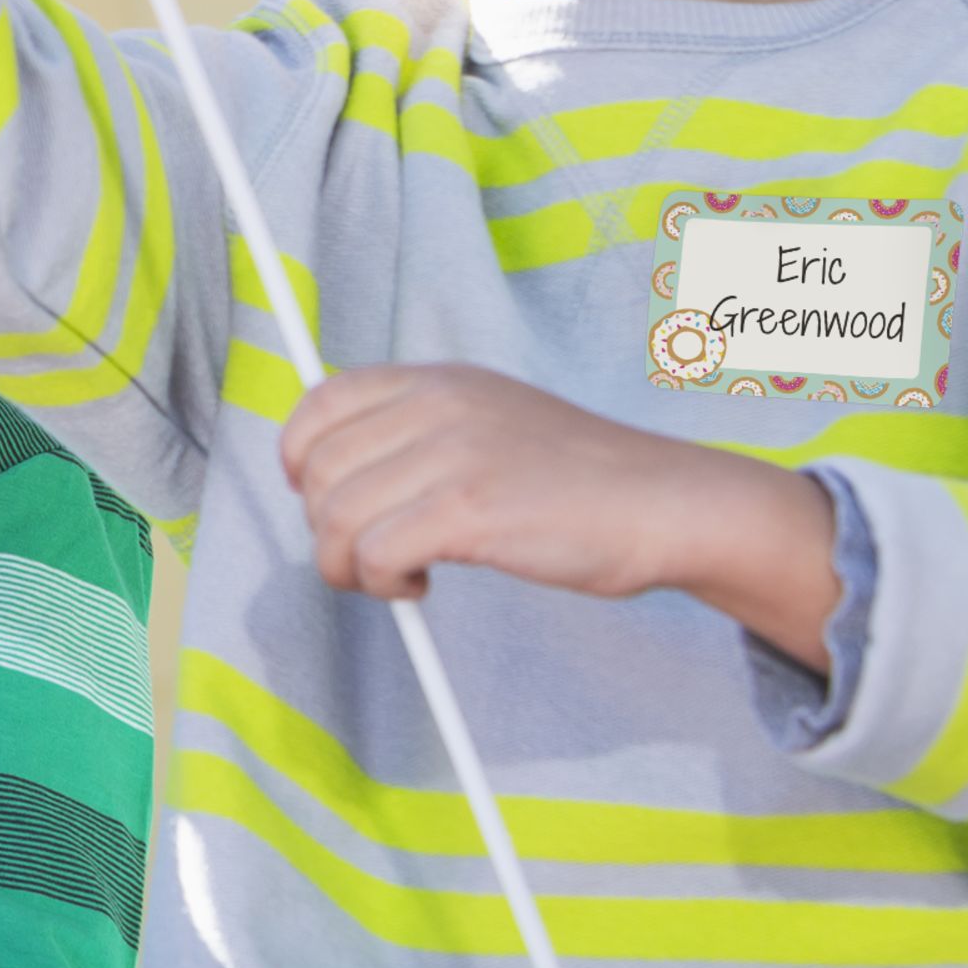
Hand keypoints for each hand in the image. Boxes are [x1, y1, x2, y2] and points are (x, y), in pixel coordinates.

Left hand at [280, 365, 841, 669]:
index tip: (318, 499)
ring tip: (398, 577)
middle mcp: (437, 405)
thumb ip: (422, 431)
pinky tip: (421, 587)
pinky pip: (373, 553)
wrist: (667, 503)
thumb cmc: (578, 479)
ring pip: (336, 518)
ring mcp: (452, 454)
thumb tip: (337, 474)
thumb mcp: (491, 420)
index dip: (300, 459)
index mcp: (437, 380)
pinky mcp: (468, 510)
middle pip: (320, 471)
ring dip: (350, 565)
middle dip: (326, 528)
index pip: (321, 403)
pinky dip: (382, 583)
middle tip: (370, 557)